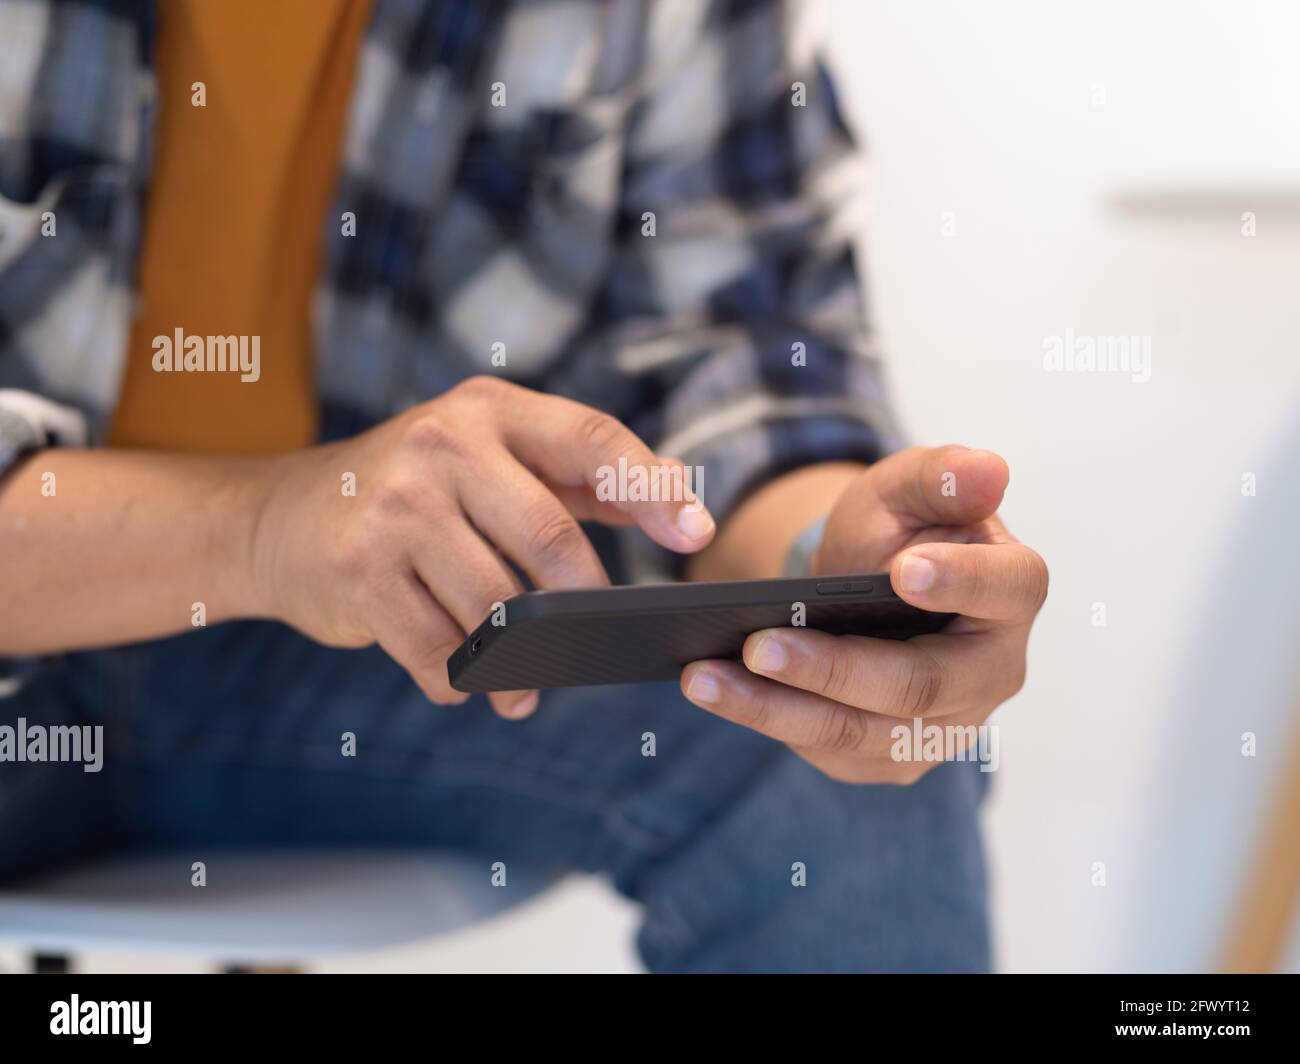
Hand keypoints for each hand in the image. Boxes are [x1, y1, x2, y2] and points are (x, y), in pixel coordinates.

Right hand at [249, 376, 714, 716]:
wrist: (282, 518)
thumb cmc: (413, 491)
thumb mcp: (487, 454)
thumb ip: (577, 476)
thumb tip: (678, 506)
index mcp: (488, 410)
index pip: (590, 439)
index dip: (650, 488)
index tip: (698, 535)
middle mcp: (441, 447)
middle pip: (550, 537)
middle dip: (585, 600)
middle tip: (602, 634)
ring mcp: (395, 510)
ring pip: (496, 608)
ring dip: (524, 660)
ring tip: (535, 681)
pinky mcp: (359, 574)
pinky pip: (440, 651)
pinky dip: (466, 680)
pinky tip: (473, 683)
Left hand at [680, 446, 1045, 783]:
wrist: (866, 588)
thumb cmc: (898, 532)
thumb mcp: (909, 488)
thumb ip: (942, 476)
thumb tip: (988, 469)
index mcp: (1011, 593)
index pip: (1004, 590)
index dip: (960, 582)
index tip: (904, 570)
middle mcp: (992, 673)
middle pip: (919, 686)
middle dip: (833, 669)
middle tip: (759, 645)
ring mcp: (945, 727)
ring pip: (861, 732)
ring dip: (775, 707)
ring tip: (704, 677)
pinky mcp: (891, 757)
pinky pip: (829, 749)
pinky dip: (766, 720)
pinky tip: (716, 691)